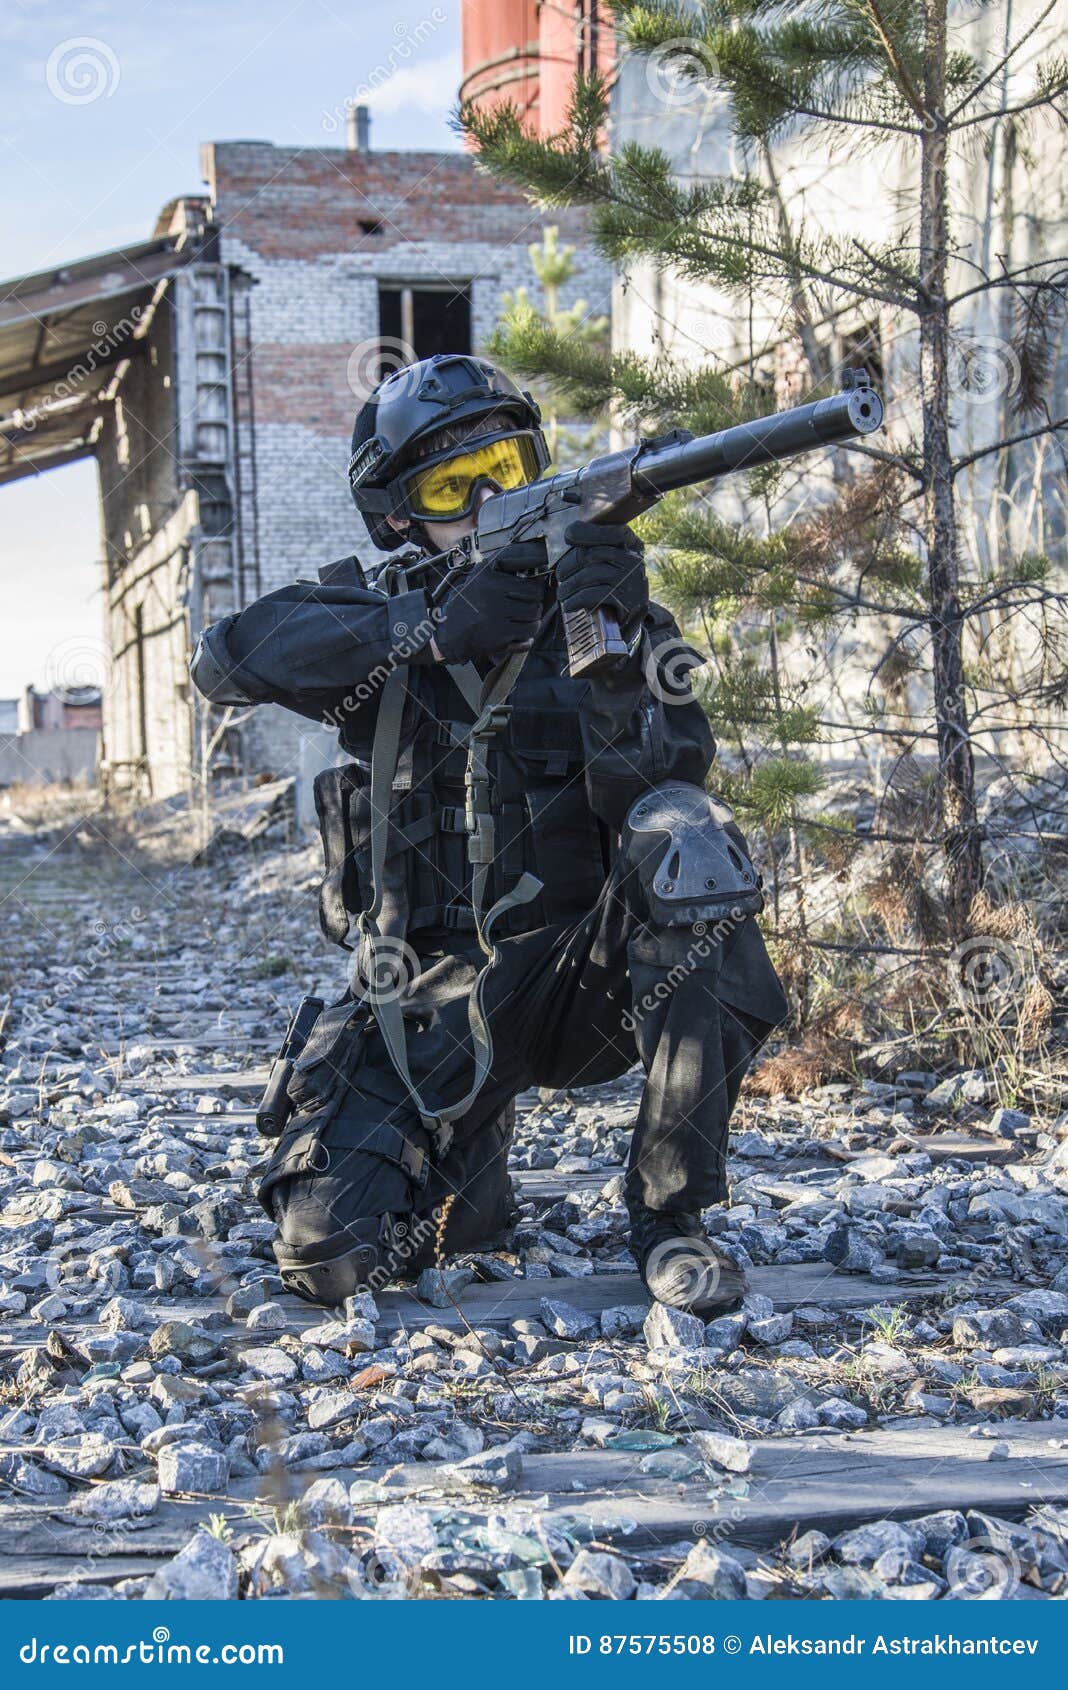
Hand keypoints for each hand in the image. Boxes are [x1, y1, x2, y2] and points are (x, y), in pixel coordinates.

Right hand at [434, 542, 546, 663]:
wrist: (451, 630)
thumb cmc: (470, 601)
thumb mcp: (481, 574)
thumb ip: (504, 562)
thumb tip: (537, 559)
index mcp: (489, 575)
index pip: (529, 581)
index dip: (536, 588)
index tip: (532, 592)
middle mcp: (492, 593)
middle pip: (535, 598)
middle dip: (535, 604)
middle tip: (527, 608)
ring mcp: (496, 614)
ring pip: (534, 616)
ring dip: (533, 621)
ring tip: (523, 620)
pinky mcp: (499, 635)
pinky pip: (528, 633)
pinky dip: (528, 635)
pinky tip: (520, 633)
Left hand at [556, 522, 647, 630]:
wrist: (628, 622)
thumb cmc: (611, 587)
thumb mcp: (608, 562)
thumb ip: (594, 547)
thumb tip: (571, 533)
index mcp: (632, 546)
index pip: (613, 532)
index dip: (588, 531)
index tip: (569, 537)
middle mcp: (635, 561)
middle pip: (592, 554)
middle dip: (569, 566)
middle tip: (560, 577)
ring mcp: (632, 581)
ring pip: (590, 575)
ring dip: (569, 587)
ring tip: (562, 594)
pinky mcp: (626, 602)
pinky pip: (594, 595)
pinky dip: (575, 600)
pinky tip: (569, 605)